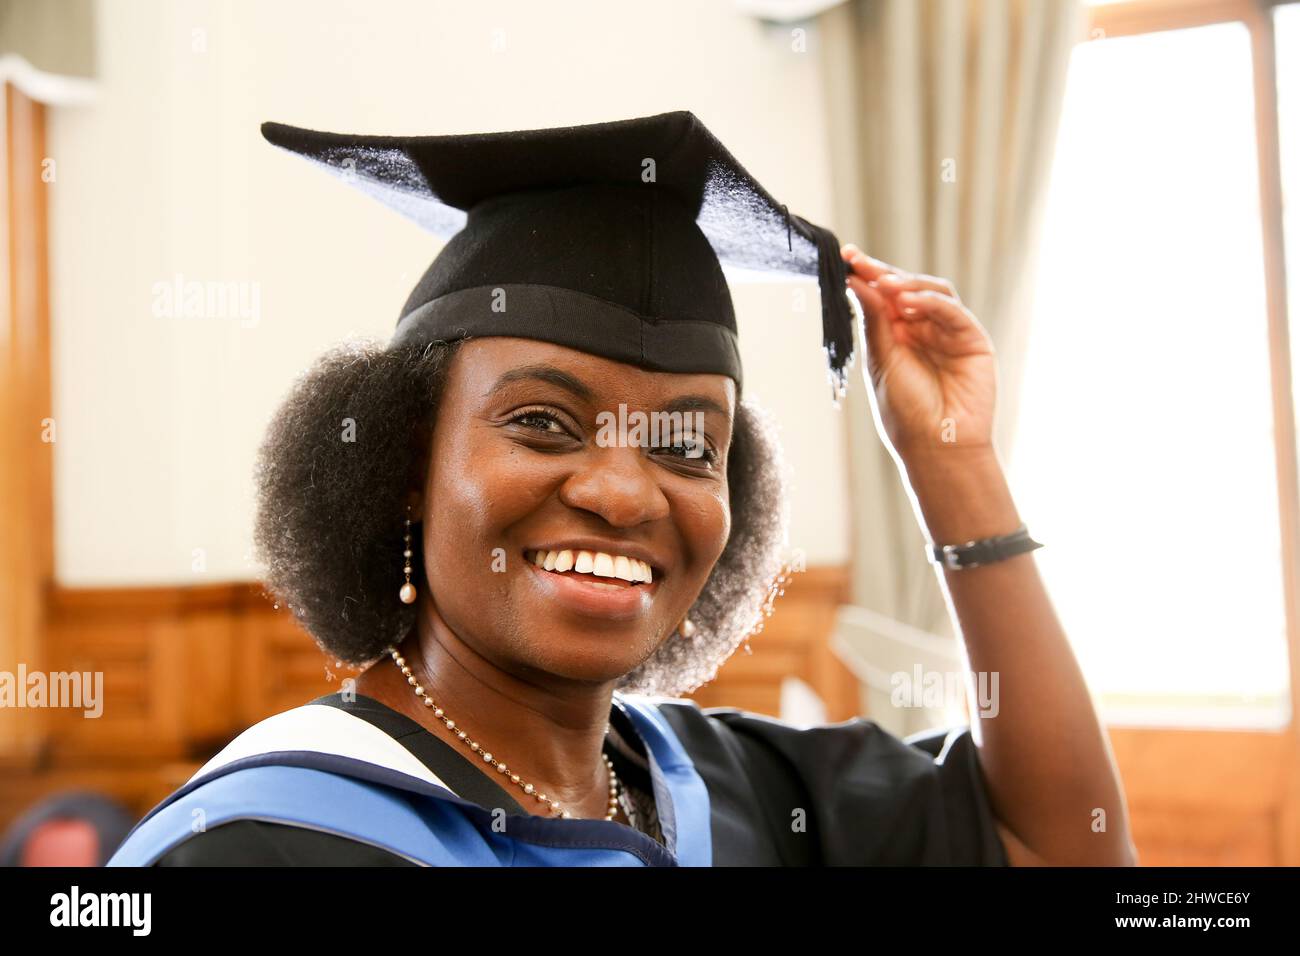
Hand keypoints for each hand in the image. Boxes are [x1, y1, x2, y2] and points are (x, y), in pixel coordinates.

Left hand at [841, 244, 996, 461]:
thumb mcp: (882, 361)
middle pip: (905, 288)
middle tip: (859, 261)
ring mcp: (948, 332)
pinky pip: (952, 311)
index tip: (845, 256)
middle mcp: (922, 329)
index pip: (881, 297)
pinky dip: (930, 302)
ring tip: (884, 284)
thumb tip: (856, 281)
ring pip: (932, 292)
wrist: (937, 446)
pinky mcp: (972, 338)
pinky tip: (909, 302)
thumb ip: (874, 321)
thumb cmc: (905, 412)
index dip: (866, 275)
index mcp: (896, 336)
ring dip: (906, 284)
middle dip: (882, 272)